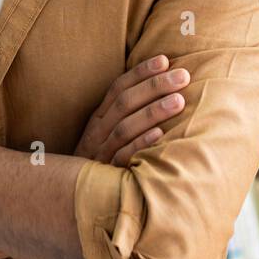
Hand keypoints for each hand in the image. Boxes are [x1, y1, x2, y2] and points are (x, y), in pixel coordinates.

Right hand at [74, 55, 189, 165]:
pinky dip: (141, 144)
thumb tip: (159, 90)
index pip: (118, 88)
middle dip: (154, 86)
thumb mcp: (105, 136)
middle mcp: (97, 132)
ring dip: (152, 112)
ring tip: (179, 100)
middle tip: (183, 76)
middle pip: (125, 103)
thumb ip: (125, 116)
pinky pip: (124, 157)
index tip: (165, 59)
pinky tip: (161, 134)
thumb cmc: (101, 162)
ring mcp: (101, 153)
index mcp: (98, 119)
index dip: (141, 73)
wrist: (75, 198)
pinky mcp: (108, 174)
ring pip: (125, 127)